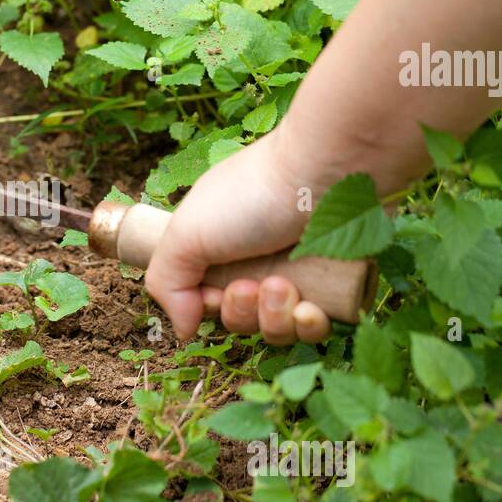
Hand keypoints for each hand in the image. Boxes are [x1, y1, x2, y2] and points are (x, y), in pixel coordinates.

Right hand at [143, 129, 330, 345]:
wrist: (326, 172)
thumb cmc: (251, 195)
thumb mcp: (186, 232)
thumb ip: (166, 281)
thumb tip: (183, 329)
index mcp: (219, 247)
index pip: (205, 300)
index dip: (207, 306)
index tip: (214, 292)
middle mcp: (257, 263)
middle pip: (239, 320)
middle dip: (241, 311)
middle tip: (252, 285)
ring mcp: (298, 275)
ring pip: (276, 330)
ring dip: (274, 317)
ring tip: (284, 285)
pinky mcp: (335, 287)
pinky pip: (316, 330)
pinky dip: (309, 325)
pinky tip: (311, 307)